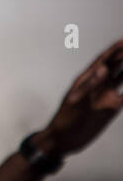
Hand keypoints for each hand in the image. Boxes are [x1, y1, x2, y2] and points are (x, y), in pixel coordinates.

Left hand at [39, 39, 122, 157]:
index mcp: (86, 81)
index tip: (122, 40)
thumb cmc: (65, 119)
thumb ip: (90, 84)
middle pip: (113, 67)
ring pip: (121, 78)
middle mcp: (97, 86)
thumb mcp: (76, 101)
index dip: (112, 51)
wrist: (64, 139)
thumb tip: (102, 68)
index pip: (101, 62)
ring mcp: (104, 96)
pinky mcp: (111, 108)